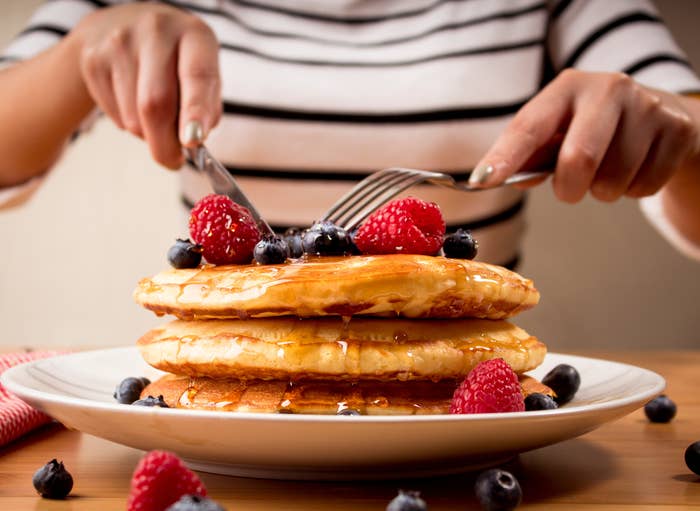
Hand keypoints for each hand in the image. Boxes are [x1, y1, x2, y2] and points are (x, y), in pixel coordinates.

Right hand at [72, 3, 220, 167]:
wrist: (124, 25)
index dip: (195, 111)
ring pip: (134, 117)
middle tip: (173, 162)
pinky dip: (129, 126)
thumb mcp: (203, 72)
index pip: (196, 76)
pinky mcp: (93, 60)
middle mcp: (156, 32)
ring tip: (155, 118)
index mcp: (194, 35)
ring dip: (148, 135)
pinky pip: (115, 116)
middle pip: (156, 103)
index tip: (193, 141)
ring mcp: (119, 43)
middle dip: (166, 144)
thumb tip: (193, 140)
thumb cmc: (177, 61)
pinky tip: (133, 104)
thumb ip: (207, 106)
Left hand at [471, 69, 699, 202]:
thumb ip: (528, 155)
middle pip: (579, 159)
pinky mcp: (677, 129)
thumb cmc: (593, 127)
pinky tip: (634, 169)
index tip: (482, 181)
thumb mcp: (557, 131)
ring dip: (603, 192)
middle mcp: (607, 88)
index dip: (504, 157)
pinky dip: (633, 191)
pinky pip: (643, 188)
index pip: (528, 127)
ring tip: (608, 171)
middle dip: (569, 189)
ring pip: (612, 182)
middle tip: (570, 190)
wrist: (661, 114)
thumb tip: (499, 178)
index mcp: (567, 88)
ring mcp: (647, 106)